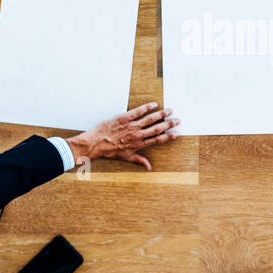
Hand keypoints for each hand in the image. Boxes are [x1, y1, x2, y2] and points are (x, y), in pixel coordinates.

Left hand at [64, 102, 179, 169]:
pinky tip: (154, 104)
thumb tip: (149, 167)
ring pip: (150, 119)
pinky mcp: (124, 117)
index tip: (177, 133)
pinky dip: (147, 107)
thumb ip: (139, 160)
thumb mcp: (125, 158)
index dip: (169, 137)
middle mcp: (137, 135)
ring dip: (161, 114)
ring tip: (170, 110)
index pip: (157, 140)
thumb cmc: (108, 152)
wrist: (94, 144)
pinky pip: (138, 111)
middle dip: (169, 124)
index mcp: (138, 145)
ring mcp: (131, 126)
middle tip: (178, 120)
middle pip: (157, 129)